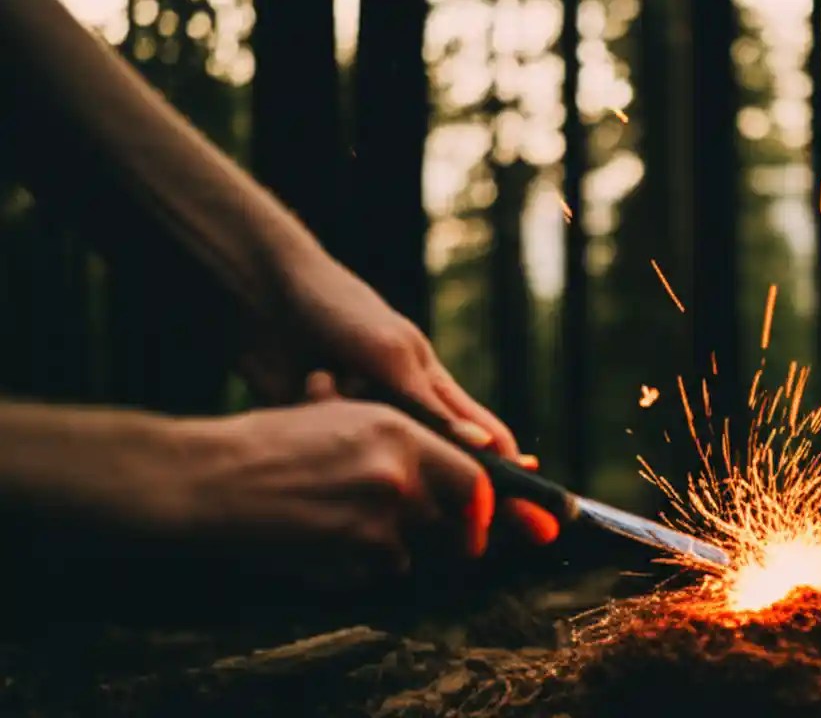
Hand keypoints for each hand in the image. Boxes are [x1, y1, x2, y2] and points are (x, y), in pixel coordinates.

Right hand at [176, 398, 495, 589]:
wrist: (212, 479)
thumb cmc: (269, 443)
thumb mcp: (341, 417)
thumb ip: (399, 438)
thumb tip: (453, 457)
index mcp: (400, 431)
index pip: (474, 477)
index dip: (481, 508)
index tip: (478, 522)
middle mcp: (400, 472)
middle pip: (451, 521)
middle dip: (439, 534)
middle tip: (403, 532)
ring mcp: (379, 517)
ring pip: (410, 551)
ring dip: (388, 549)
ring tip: (339, 525)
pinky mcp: (353, 555)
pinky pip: (375, 572)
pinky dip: (357, 568)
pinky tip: (319, 545)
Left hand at [239, 256, 557, 546]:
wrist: (267, 298)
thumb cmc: (342, 312)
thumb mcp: (391, 356)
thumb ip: (431, 404)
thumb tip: (485, 447)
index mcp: (434, 389)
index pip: (486, 440)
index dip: (510, 475)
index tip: (532, 517)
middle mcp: (407, 413)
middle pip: (442, 467)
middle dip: (453, 500)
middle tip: (469, 544)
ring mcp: (367, 428)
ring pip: (388, 472)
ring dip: (379, 477)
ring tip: (383, 493)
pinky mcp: (326, 438)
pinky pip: (338, 467)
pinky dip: (331, 469)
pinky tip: (327, 473)